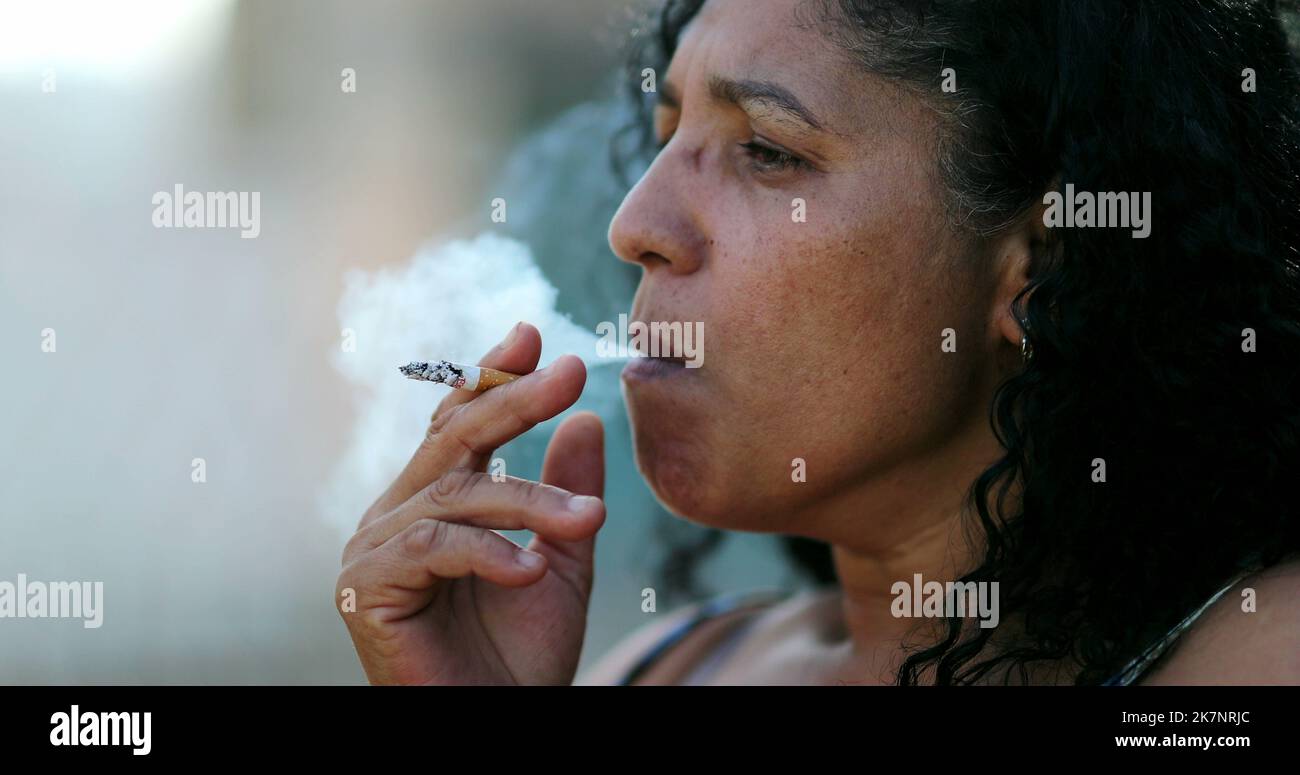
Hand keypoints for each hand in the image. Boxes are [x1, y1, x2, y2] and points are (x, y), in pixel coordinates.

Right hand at [336, 322, 605, 683]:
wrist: (498, 723)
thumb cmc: (521, 655)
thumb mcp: (561, 559)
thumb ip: (567, 492)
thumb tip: (587, 419)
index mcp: (435, 500)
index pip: (458, 423)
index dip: (492, 376)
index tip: (533, 333)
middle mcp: (397, 512)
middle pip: (454, 438)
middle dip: (514, 400)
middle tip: (569, 372)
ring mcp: (374, 548)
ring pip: (457, 495)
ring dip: (530, 502)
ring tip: (590, 522)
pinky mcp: (365, 588)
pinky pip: (432, 547)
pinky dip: (489, 553)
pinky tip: (531, 569)